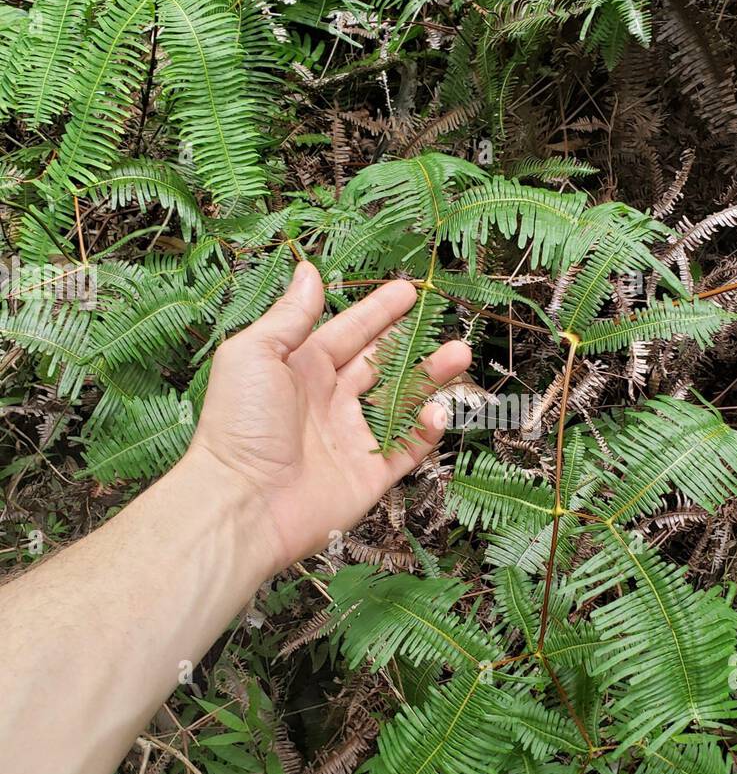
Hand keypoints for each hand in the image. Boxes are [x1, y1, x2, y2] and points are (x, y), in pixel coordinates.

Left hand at [186, 263, 470, 574]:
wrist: (242, 502)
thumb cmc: (239, 423)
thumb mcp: (254, 353)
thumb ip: (290, 315)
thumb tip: (309, 271)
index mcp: (300, 370)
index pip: (348, 333)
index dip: (377, 312)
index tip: (408, 291)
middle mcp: (328, 401)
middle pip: (380, 364)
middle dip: (412, 342)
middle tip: (443, 321)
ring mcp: (350, 438)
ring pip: (401, 401)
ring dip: (430, 378)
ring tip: (460, 355)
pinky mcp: (368, 475)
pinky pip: (407, 448)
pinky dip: (426, 429)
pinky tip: (438, 409)